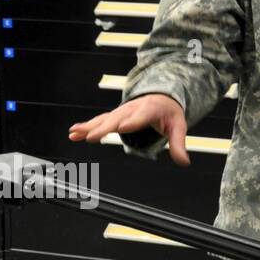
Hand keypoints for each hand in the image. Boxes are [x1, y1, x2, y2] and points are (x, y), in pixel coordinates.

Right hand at [67, 94, 189, 166]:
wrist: (162, 97)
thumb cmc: (169, 113)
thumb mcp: (178, 127)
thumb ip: (178, 145)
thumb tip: (184, 162)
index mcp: (150, 110)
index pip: (140, 117)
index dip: (131, 122)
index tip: (122, 127)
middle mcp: (133, 109)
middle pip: (117, 119)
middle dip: (105, 127)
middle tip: (92, 136)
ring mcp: (122, 112)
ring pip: (104, 119)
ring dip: (89, 126)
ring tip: (76, 133)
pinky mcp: (115, 115)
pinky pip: (99, 120)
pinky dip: (86, 126)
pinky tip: (74, 132)